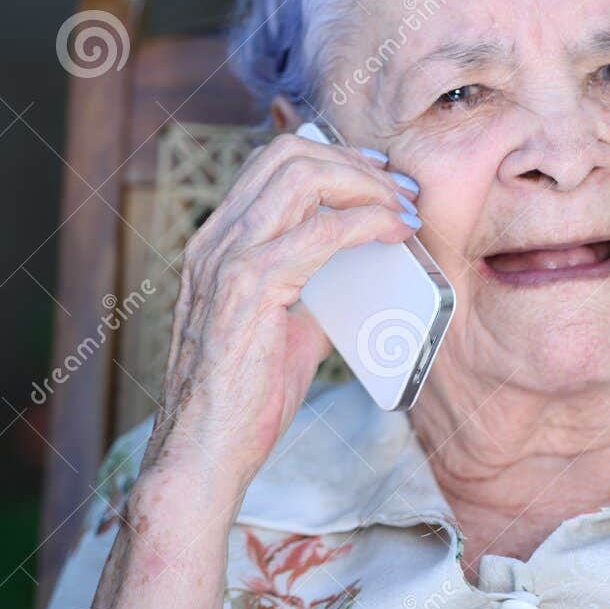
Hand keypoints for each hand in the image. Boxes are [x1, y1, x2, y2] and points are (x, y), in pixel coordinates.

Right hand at [141, 132, 418, 507]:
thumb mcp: (286, 330)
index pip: (272, 163)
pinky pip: (320, 232)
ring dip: (367, 186)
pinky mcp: (249, 289)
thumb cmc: (243, 399)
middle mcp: (215, 241)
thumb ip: (317, 294)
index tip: (379, 177)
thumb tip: (369, 275)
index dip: (333, 157)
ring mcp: (227, 261)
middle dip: (354, 163)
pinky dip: (367, 221)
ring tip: (404, 209)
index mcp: (217, 244)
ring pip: (302, 177)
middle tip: (401, 190)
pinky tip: (395, 233)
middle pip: (287, 155)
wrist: (205, 453)